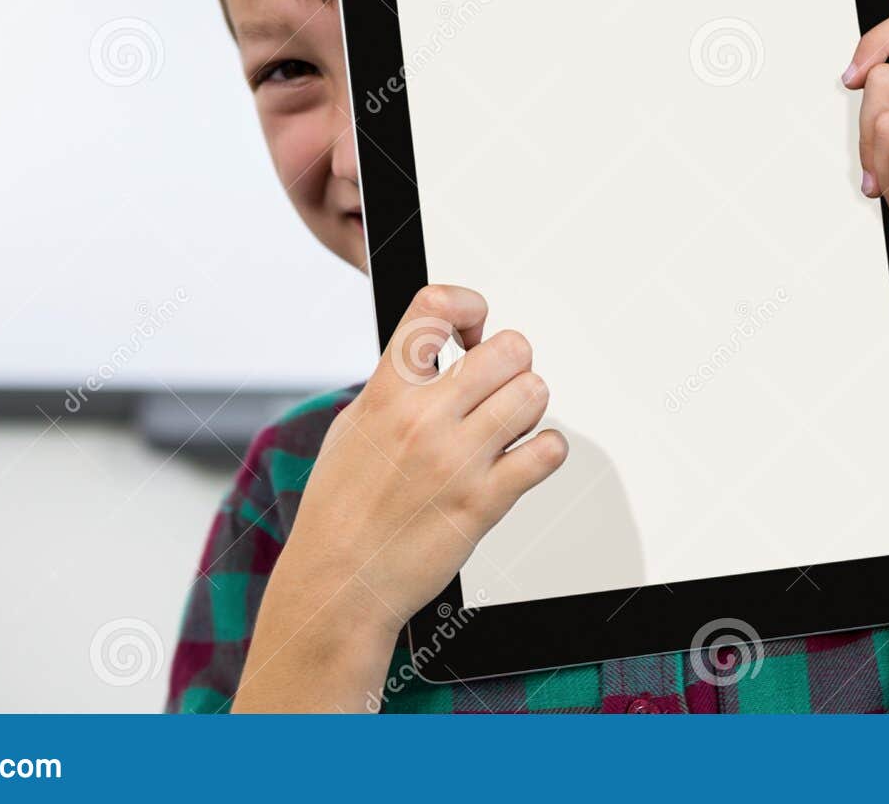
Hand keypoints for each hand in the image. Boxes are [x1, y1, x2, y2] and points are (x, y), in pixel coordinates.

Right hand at [234, 284, 565, 711]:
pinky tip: (521, 459)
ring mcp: (459, 461)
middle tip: (496, 384)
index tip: (471, 326)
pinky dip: (545, 452)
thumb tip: (434, 349)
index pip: (437, 307)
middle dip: (510, 362)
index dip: (468, 305)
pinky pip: (548, 451)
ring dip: (527, 406)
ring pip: (535, 392)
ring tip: (505, 425)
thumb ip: (396, 384)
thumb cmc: (342, 510)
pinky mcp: (485, 502)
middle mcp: (425, 420)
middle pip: (509, 348)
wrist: (340, 583)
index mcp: (387, 393)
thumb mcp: (354, 426)